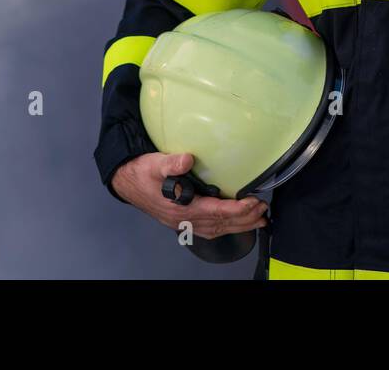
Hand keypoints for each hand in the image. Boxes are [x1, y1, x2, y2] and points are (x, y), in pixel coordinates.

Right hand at [111, 151, 268, 238]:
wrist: (125, 182)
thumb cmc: (141, 172)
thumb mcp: (154, 164)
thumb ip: (171, 163)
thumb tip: (188, 159)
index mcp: (180, 208)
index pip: (215, 212)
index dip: (236, 209)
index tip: (253, 202)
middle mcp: (184, 220)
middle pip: (220, 224)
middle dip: (244, 219)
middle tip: (264, 211)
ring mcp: (183, 223)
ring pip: (216, 229)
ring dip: (239, 225)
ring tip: (258, 219)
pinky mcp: (182, 221)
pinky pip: (209, 230)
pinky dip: (225, 227)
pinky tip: (235, 223)